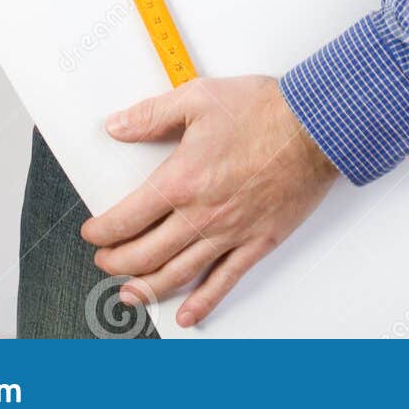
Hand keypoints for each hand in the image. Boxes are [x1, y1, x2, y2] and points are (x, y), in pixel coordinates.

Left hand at [81, 75, 339, 327]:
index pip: (127, 218)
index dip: (103, 231)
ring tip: (129, 291)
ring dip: (147, 287)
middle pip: (146, 253)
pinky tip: (188, 312)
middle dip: (117, 261)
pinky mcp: (257, 242)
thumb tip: (118, 127)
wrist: (314, 127)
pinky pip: (224, 281)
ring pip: (178, 274)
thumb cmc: (264, 111)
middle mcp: (202, 215)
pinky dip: (202, 302)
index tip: (94, 234)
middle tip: (105, 260)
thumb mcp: (198, 97)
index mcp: (182, 180)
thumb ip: (153, 115)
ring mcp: (230, 234)